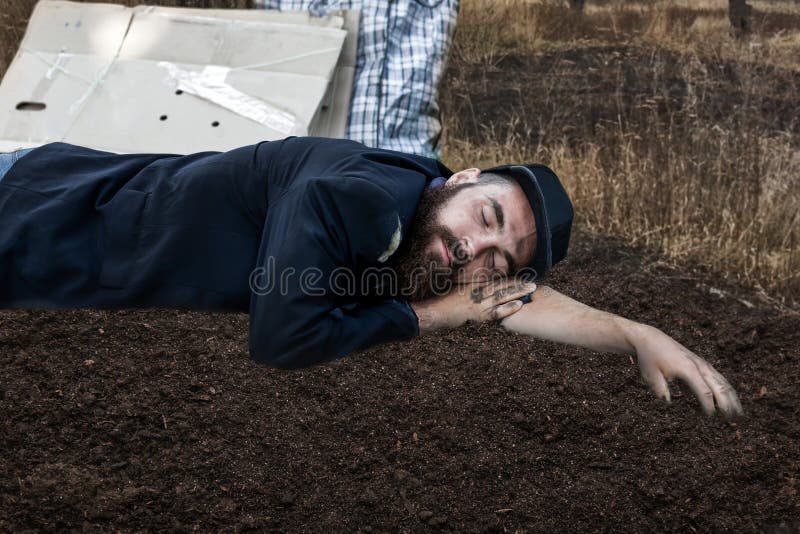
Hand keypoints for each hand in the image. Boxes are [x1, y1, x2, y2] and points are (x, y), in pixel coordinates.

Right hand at [410, 279, 536, 332]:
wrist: (434, 311)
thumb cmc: (443, 303)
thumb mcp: (458, 292)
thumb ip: (470, 290)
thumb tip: (479, 290)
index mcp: (474, 284)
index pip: (496, 281)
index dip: (510, 280)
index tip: (522, 278)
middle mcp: (478, 290)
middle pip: (502, 285)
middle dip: (518, 283)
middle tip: (533, 282)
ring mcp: (479, 302)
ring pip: (503, 295)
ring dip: (518, 292)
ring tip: (531, 289)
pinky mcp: (478, 313)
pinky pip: (497, 310)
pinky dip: (508, 307)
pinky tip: (519, 305)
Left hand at [631, 324, 742, 417]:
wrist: (651, 339)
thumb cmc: (650, 358)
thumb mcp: (650, 374)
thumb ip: (659, 388)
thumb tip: (668, 402)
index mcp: (687, 368)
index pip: (704, 391)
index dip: (709, 406)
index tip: (710, 418)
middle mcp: (699, 365)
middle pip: (719, 386)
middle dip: (727, 404)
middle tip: (734, 421)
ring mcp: (702, 364)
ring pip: (723, 382)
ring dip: (732, 398)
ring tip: (739, 415)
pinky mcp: (702, 364)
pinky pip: (719, 378)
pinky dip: (727, 390)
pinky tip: (732, 402)